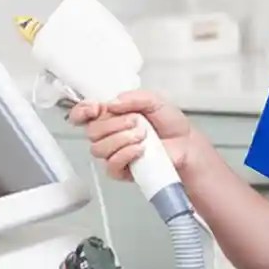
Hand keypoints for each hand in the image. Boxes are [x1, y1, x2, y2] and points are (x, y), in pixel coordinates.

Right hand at [67, 89, 200, 181]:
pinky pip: (111, 165)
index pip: (84, 113)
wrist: (185, 144)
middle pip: (91, 131)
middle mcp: (108, 134)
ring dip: (121, 139)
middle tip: (136, 121)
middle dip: (114, 124)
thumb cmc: (169, 123)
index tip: (94, 109)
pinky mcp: (121, 171)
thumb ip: (133, 97)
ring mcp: (113, 153)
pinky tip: (140, 150)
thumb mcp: (154, 101)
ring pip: (98, 148)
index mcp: (111, 115)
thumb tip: (111, 103)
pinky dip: (125, 154)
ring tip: (142, 135)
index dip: (82, 111)